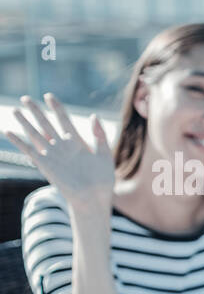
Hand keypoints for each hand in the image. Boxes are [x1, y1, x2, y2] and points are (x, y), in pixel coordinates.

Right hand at [6, 94, 113, 216]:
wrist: (94, 197)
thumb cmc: (103, 179)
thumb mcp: (104, 154)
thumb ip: (99, 135)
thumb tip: (94, 116)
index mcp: (76, 142)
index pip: (63, 119)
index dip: (56, 107)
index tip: (49, 96)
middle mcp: (62, 147)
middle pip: (46, 123)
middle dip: (36, 111)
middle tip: (25, 98)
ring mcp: (52, 155)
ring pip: (35, 134)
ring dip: (25, 122)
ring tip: (15, 110)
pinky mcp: (45, 165)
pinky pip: (29, 151)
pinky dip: (18, 142)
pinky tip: (8, 132)